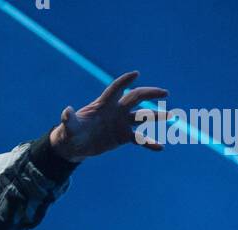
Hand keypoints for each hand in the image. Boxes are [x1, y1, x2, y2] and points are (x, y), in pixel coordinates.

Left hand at [50, 71, 168, 161]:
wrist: (75, 145)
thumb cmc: (70, 132)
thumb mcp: (68, 127)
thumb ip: (69, 119)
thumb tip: (66, 112)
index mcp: (103, 104)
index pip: (116, 89)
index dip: (124, 82)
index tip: (136, 74)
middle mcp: (115, 110)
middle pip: (135, 98)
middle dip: (150, 94)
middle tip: (164, 93)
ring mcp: (121, 122)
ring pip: (141, 117)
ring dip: (156, 116)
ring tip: (171, 115)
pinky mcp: (122, 136)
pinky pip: (139, 139)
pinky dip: (149, 143)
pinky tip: (160, 147)